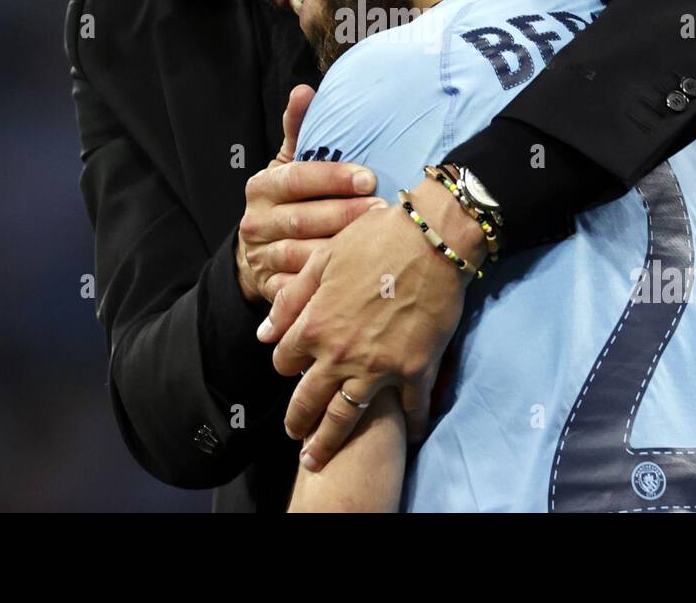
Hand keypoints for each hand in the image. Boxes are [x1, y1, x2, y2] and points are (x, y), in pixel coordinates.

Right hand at [235, 85, 385, 303]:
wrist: (258, 253)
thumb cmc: (288, 200)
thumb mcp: (289, 164)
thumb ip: (299, 130)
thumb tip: (304, 90)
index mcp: (261, 187)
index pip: (296, 178)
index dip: (332, 177)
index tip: (369, 176)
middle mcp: (255, 222)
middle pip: (303, 219)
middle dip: (345, 215)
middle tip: (384, 211)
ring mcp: (261, 259)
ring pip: (302, 256)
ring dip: (341, 251)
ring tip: (378, 243)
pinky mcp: (269, 290)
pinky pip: (299, 290)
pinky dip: (325, 285)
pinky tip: (356, 278)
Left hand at [257, 175, 485, 469]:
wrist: (431, 239)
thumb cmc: (375, 239)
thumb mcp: (323, 260)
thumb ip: (291, 299)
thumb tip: (264, 334)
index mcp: (315, 325)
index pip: (285, 361)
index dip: (286, 364)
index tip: (293, 367)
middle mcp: (341, 354)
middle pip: (309, 401)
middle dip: (298, 422)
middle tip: (297, 437)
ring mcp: (379, 367)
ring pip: (346, 418)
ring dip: (330, 441)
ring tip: (320, 457)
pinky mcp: (415, 370)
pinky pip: (409, 410)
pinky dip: (409, 425)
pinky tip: (407, 435)